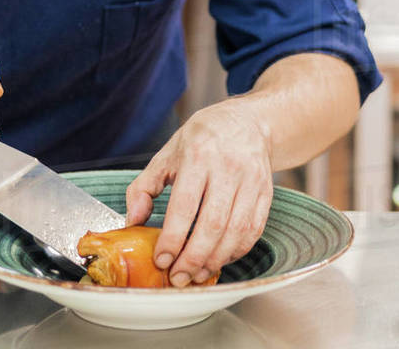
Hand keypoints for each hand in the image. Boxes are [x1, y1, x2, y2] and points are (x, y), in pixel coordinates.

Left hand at [124, 100, 273, 286]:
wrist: (245, 122)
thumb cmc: (201, 139)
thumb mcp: (166, 154)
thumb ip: (144, 187)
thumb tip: (132, 221)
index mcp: (198, 156)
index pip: (185, 205)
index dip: (173, 238)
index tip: (162, 260)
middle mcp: (228, 169)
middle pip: (212, 224)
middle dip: (193, 258)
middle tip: (178, 277)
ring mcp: (250, 182)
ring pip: (236, 231)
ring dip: (215, 260)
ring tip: (196, 274)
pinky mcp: (266, 193)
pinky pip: (253, 230)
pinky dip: (236, 251)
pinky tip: (219, 260)